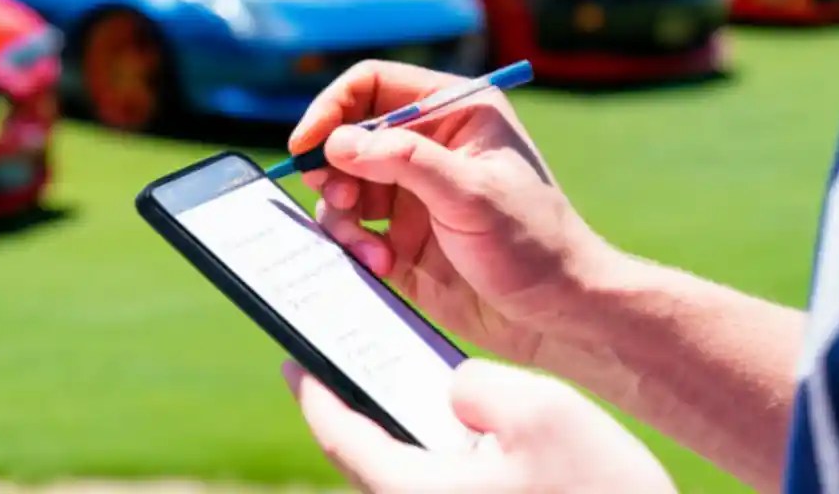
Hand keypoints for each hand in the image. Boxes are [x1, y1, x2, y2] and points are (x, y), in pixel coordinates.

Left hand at [282, 358, 676, 492]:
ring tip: (411, 382)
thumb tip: (456, 393)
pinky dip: (439, 455)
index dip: (315, 391)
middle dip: (358, 407)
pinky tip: (466, 429)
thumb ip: (478, 385)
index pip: (341, 437)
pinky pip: (440, 489)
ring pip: (409, 476)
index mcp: (418, 492)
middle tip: (354, 361)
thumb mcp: (543, 410)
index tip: (296, 358)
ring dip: (404, 430)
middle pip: (370, 459)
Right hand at [289, 61, 613, 364]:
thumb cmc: (534, 243)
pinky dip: (354, 247)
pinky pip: (352, 232)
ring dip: (343, 217)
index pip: (373, 86)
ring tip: (368, 248)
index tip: (306, 143)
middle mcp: (428, 148)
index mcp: (454, 113)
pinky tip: (381, 267)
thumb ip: (404, 161)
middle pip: (347, 137)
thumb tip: (336, 143)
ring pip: (342, 188)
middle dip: (332, 169)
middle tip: (340, 200)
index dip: (332, 108)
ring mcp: (411, 195)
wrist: (556, 315)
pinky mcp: (400, 240)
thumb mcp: (471, 194)